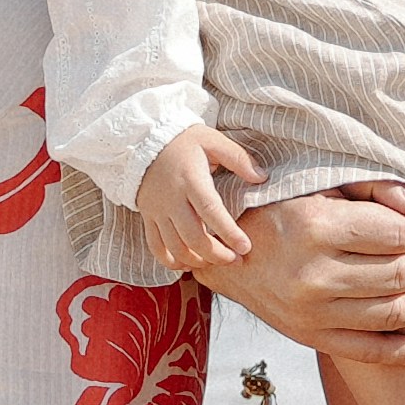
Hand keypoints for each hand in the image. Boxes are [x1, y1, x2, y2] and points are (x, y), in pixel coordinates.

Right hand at [133, 126, 262, 277]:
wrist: (143, 142)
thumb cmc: (183, 141)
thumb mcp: (212, 140)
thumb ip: (238, 158)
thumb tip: (261, 177)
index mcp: (190, 180)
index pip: (211, 212)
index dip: (229, 233)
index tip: (245, 247)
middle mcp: (172, 199)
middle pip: (193, 237)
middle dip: (217, 254)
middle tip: (236, 260)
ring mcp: (157, 211)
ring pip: (176, 247)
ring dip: (198, 261)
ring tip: (217, 262)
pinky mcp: (148, 217)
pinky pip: (156, 246)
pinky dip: (172, 261)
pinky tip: (189, 264)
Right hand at [224, 183, 404, 374]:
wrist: (226, 252)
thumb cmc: (282, 207)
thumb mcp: (321, 183)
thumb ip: (374, 187)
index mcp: (316, 227)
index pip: (397, 235)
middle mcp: (314, 274)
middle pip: (400, 275)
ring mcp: (311, 312)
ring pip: (392, 313)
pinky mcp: (309, 336)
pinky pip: (367, 351)